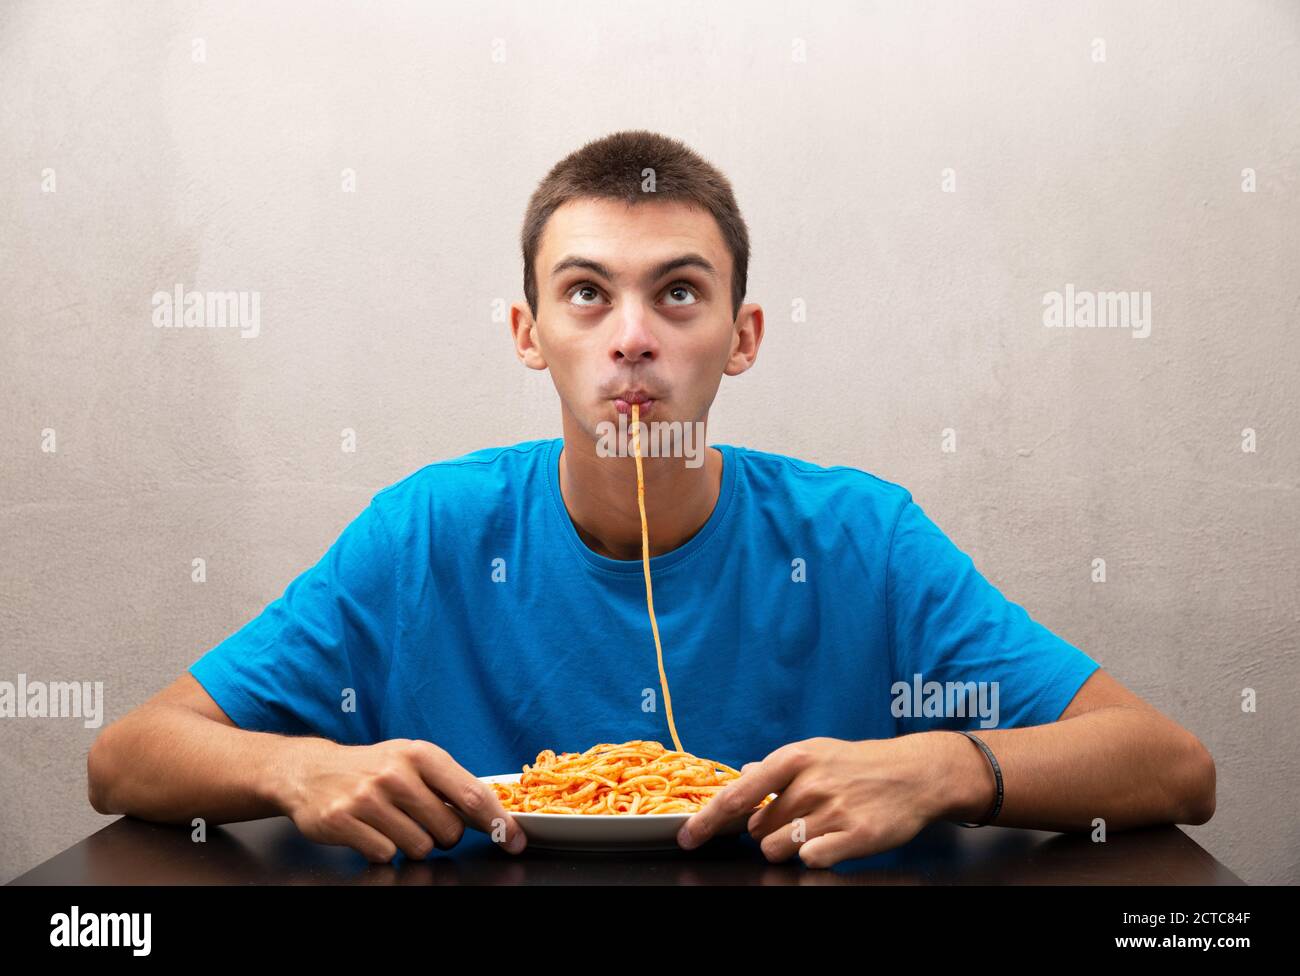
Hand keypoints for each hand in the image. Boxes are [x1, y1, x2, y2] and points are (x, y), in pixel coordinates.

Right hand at [275, 737, 525, 862]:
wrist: (311, 771)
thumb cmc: (374, 768)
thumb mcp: (414, 761)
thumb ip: (451, 785)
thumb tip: (496, 815)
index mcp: (421, 754)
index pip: (471, 794)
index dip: (498, 822)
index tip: (514, 840)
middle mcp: (395, 773)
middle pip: (449, 831)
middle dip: (443, 835)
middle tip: (421, 820)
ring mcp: (367, 798)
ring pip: (419, 847)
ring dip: (412, 844)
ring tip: (393, 822)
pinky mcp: (342, 821)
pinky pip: (386, 855)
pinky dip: (384, 850)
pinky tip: (371, 830)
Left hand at [677, 734, 958, 867]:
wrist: (915, 773)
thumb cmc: (860, 763)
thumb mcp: (816, 752)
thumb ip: (776, 768)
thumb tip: (743, 774)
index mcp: (794, 759)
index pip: (738, 794)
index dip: (707, 820)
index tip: (688, 838)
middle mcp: (810, 782)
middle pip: (757, 829)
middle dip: (767, 832)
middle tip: (797, 819)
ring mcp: (833, 809)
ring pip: (778, 849)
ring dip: (788, 847)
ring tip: (816, 829)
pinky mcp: (856, 835)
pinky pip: (811, 860)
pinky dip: (814, 857)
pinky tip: (832, 841)